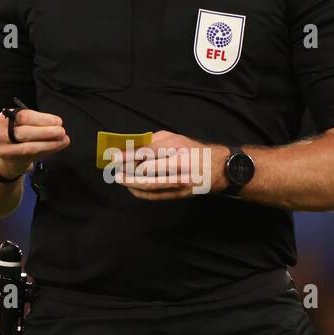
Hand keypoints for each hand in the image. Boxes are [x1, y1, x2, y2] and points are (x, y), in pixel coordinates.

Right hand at [0, 108, 69, 179]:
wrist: (4, 159)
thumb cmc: (16, 139)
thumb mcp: (21, 126)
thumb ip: (37, 124)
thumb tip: (57, 125)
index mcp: (4, 118)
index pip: (24, 116)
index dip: (42, 118)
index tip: (57, 121)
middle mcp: (1, 132)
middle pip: (25, 131)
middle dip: (46, 131)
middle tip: (61, 131)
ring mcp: (3, 147)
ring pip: (29, 146)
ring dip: (49, 143)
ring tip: (62, 140)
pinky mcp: (10, 159)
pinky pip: (31, 155)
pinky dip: (46, 150)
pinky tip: (56, 147)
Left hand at [111, 130, 226, 199]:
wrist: (219, 169)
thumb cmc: (193, 150)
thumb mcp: (175, 138)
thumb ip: (153, 141)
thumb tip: (132, 147)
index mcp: (178, 148)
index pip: (148, 151)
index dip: (128, 155)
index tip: (114, 157)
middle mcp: (180, 166)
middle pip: (147, 171)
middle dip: (127, 171)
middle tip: (114, 170)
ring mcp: (181, 182)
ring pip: (150, 186)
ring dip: (131, 183)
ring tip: (120, 179)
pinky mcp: (180, 194)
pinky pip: (156, 196)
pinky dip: (141, 193)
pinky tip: (132, 188)